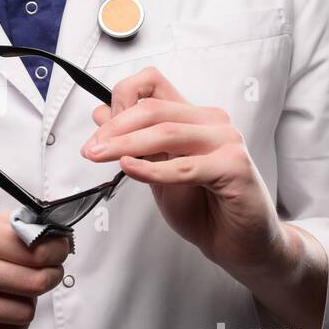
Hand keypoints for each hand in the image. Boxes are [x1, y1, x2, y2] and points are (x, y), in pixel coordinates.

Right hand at [0, 212, 70, 328]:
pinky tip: (0, 312)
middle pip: (33, 283)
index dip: (56, 252)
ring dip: (28, 303)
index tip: (58, 252)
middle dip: (49, 277)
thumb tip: (59, 235)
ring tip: (14, 293)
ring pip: (24, 313)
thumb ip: (19, 225)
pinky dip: (14, 326)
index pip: (34, 250)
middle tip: (47, 274)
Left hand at [80, 66, 286, 277]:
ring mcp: (226, 141)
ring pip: (166, 132)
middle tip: (91, 149)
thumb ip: (135, 145)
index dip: (121, 98)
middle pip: (153, 109)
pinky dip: (152, 168)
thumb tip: (101, 114)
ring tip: (100, 156)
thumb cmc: (203, 208)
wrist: (236, 244)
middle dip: (115, 128)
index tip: (99, 129)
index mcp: (193, 117)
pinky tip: (130, 169)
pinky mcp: (235, 166)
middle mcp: (211, 122)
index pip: (153, 84)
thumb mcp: (157, 173)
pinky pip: (185, 166)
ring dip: (126, 145)